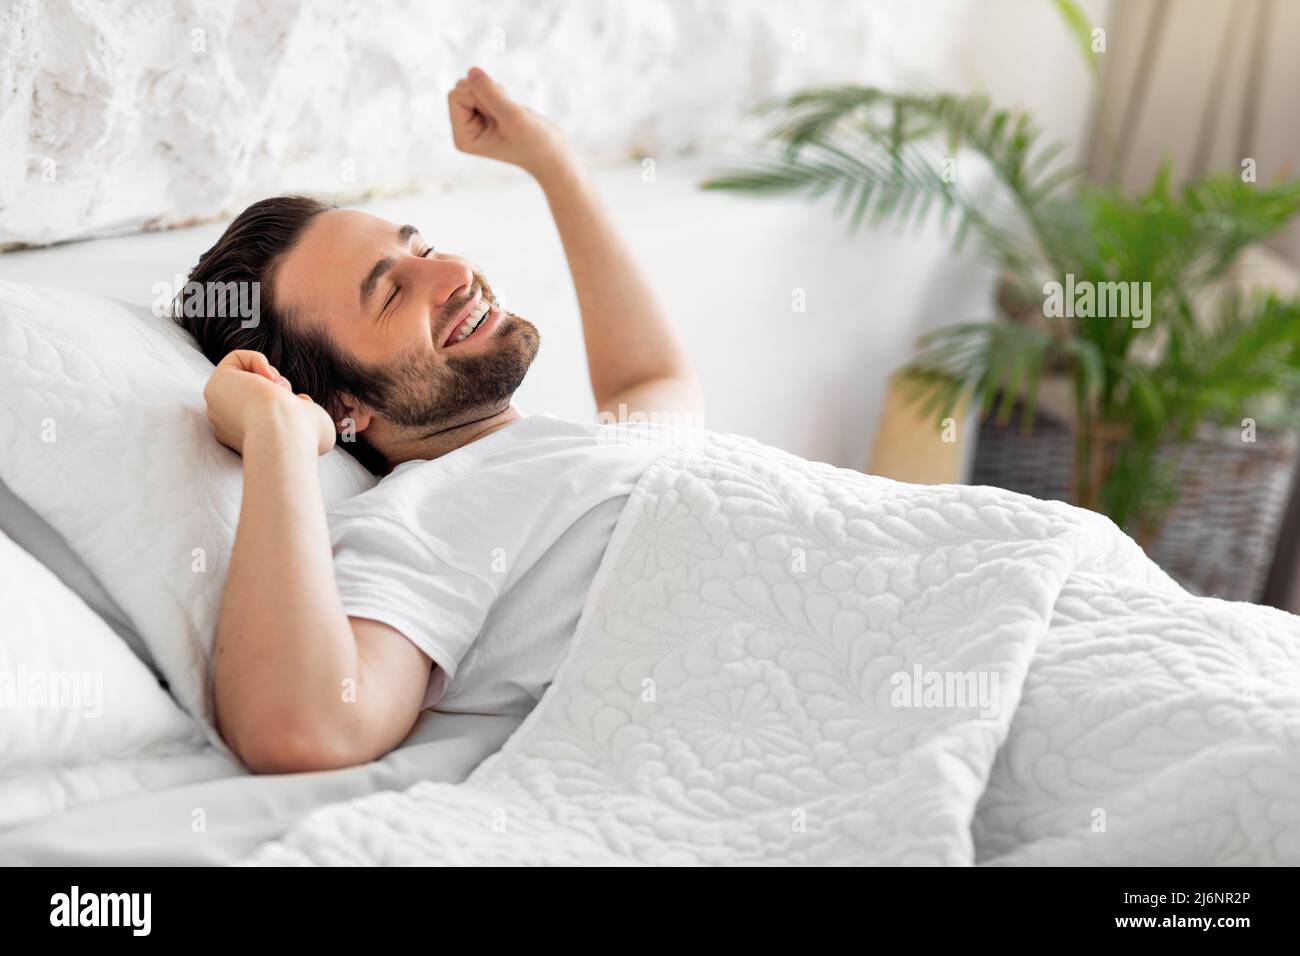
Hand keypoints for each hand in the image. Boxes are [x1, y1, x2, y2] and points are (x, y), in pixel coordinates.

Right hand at [202, 350, 335, 456]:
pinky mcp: (215, 385)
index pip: (263, 411)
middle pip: (253, 391)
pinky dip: (257, 360)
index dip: (284, 403)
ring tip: (276, 390)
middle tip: (285, 398)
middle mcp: (228, 426)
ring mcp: (218, 406)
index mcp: (247, 439)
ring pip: (245, 376)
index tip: (294, 408)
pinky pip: (235, 359)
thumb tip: (302, 400)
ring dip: (267, 375)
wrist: (282, 430)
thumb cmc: (303, 435)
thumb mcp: (320, 430)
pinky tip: (268, 379)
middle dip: (274, 389)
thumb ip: (310, 415)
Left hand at [448, 67, 571, 178]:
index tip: (499, 112)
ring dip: (495, 92)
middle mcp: (464, 130)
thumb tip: (471, 70)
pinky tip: (511, 110)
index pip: (455, 95)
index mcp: (463, 138)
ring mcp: (474, 122)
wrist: (552, 155)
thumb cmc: (534, 142)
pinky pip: (484, 87)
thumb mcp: (512, 116)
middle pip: (462, 88)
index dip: (479, 94)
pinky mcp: (485, 113)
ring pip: (473, 85)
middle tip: (506, 113)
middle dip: (486, 92)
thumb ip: (490, 92)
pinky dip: (500, 92)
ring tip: (510, 113)